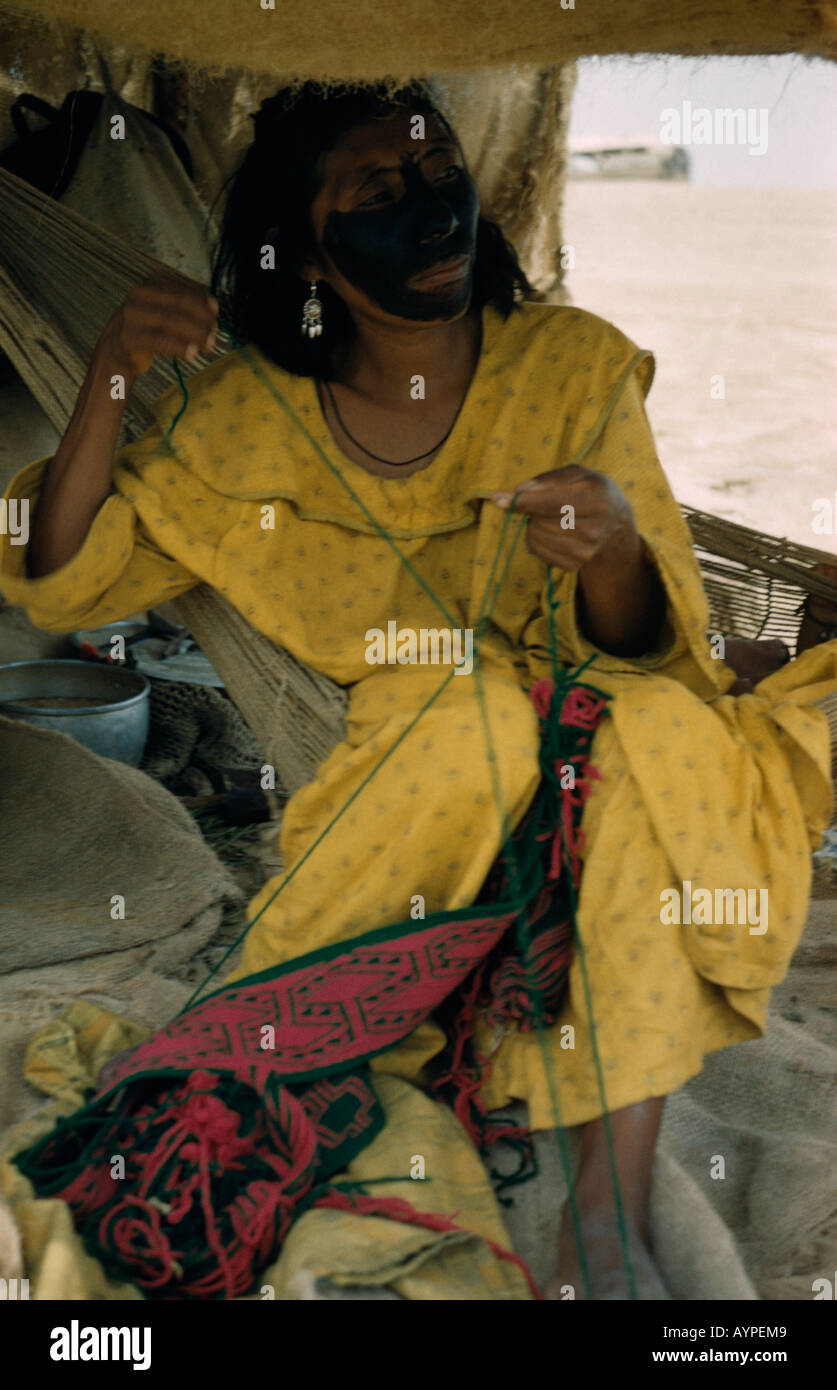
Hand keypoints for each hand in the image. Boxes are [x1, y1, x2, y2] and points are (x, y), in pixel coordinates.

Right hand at [95, 273, 218, 386]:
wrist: (113, 355)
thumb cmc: (145, 333)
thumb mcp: (167, 315)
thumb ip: (189, 309)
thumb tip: (215, 306)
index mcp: (151, 283)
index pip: (185, 288)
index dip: (204, 302)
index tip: (216, 316)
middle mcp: (140, 294)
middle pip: (181, 302)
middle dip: (202, 318)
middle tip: (214, 333)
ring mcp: (131, 314)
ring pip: (172, 320)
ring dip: (195, 333)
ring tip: (208, 345)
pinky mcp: (128, 337)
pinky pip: (159, 340)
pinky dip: (179, 347)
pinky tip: (192, 353)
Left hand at [492, 466, 636, 572]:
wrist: (614, 522)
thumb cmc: (590, 491)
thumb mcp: (577, 474)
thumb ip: (549, 478)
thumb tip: (519, 491)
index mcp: (597, 500)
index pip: (553, 502)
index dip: (524, 501)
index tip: (498, 498)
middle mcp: (594, 530)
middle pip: (541, 520)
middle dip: (532, 509)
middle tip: (545, 503)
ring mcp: (585, 552)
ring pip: (536, 536)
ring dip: (533, 523)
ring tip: (550, 517)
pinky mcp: (574, 566)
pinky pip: (536, 551)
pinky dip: (535, 538)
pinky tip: (550, 531)